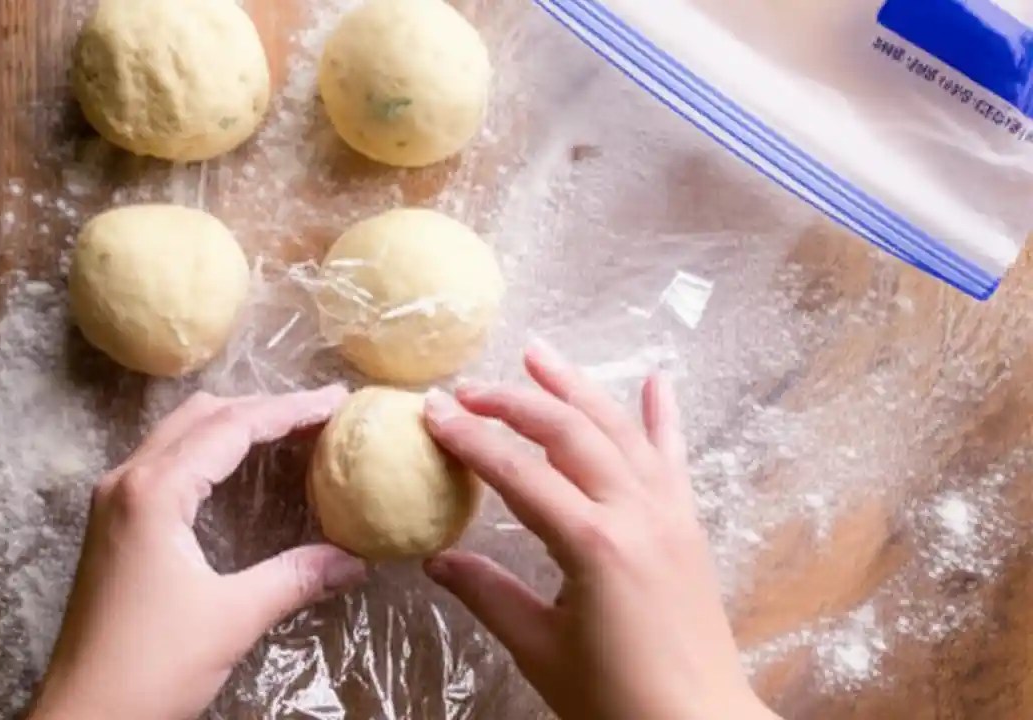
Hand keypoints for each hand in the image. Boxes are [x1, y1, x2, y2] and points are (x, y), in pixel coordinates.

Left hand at [29, 387, 368, 719]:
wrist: (83, 715)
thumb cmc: (152, 665)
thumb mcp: (232, 618)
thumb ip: (295, 578)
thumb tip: (355, 561)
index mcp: (154, 491)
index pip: (232, 426)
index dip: (289, 409)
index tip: (338, 401)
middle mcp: (127, 480)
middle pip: (202, 415)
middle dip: (262, 406)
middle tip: (320, 411)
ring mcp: (113, 500)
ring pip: (179, 433)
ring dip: (233, 423)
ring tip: (288, 428)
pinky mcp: (112, 525)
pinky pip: (165, 461)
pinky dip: (208, 449)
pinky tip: (238, 467)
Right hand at [423, 342, 776, 719]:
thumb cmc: (616, 700)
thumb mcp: (540, 649)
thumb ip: (488, 595)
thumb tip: (436, 560)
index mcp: (593, 544)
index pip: (518, 472)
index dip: (471, 439)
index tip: (433, 412)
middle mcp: (636, 513)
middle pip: (568, 432)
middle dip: (514, 402)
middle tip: (469, 388)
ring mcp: (669, 513)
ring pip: (619, 429)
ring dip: (576, 388)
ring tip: (538, 353)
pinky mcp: (688, 524)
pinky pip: (673, 457)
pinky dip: (662, 416)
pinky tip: (656, 380)